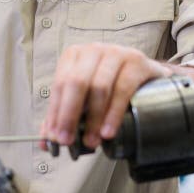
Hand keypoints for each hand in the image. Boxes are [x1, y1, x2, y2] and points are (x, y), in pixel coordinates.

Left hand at [44, 42, 172, 148]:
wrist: (147, 77)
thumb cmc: (110, 85)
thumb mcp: (86, 96)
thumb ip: (65, 115)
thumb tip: (46, 141)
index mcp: (75, 54)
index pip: (59, 84)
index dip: (55, 111)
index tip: (55, 136)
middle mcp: (94, 50)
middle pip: (76, 82)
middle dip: (69, 114)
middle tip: (67, 141)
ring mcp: (117, 53)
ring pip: (100, 87)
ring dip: (93, 119)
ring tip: (91, 141)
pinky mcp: (138, 63)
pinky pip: (123, 89)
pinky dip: (113, 113)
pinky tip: (108, 131)